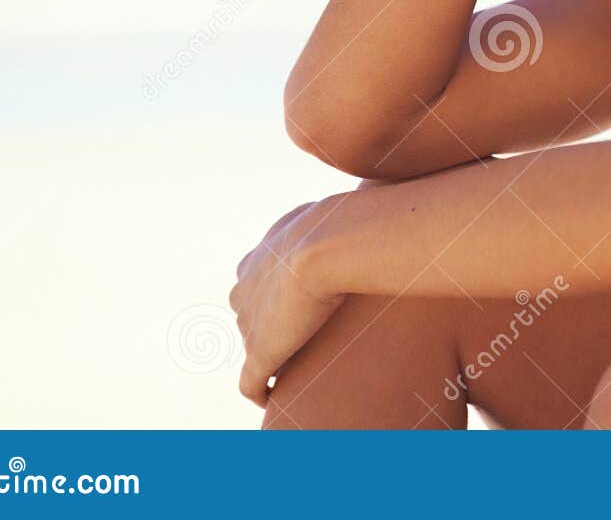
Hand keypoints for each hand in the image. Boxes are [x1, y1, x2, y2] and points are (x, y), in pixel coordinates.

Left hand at [228, 196, 346, 405]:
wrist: (328, 245)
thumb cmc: (337, 226)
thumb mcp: (328, 216)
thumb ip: (333, 222)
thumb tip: (367, 211)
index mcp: (254, 262)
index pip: (255, 286)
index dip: (276, 299)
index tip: (299, 307)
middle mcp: (243, 292)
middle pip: (249, 317)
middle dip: (268, 327)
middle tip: (301, 339)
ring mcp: (249, 324)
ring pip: (253, 347)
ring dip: (271, 357)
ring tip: (297, 369)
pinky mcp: (260, 353)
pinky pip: (249, 383)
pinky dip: (258, 391)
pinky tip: (272, 398)